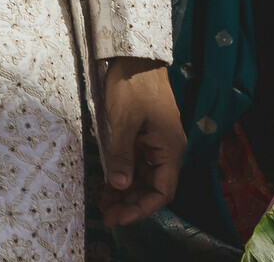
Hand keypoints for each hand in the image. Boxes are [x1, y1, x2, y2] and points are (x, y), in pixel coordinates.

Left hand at [98, 57, 184, 224]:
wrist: (134, 56)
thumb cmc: (133, 85)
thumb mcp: (124, 119)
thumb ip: (121, 153)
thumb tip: (118, 185)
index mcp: (170, 150)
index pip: (162, 191)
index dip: (142, 208)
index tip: (120, 218)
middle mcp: (166, 151)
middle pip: (152, 188)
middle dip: (131, 203)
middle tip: (106, 215)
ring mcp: (155, 144)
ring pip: (143, 177)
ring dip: (125, 192)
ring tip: (103, 204)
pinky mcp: (144, 137)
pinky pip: (136, 163)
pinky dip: (122, 175)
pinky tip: (106, 183)